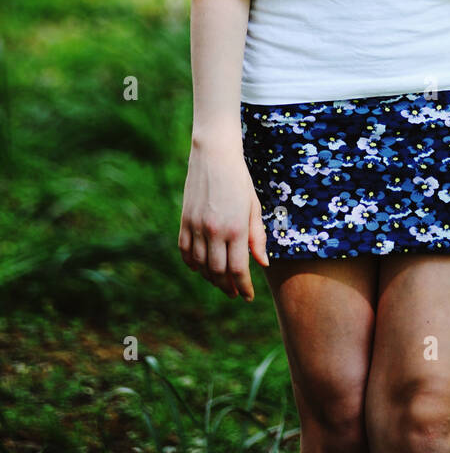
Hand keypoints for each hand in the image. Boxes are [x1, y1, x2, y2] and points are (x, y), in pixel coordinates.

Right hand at [178, 138, 269, 298]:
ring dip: (211, 278)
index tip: (248, 296)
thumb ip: (257, 237)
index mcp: (236, 227)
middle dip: (228, 287)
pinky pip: (185, 252)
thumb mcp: (254, 206)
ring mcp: (196, 226)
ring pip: (201, 265)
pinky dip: (192, 264)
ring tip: (221, 282)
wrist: (214, 155)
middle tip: (234, 293)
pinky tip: (201, 268)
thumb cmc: (239, 180)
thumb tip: (262, 264)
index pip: (238, 269)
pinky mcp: (184, 221)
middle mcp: (214, 230)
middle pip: (218, 272)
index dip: (243, 286)